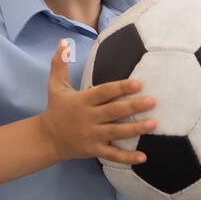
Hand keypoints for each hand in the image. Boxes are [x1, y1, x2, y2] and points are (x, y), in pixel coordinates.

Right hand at [37, 38, 158, 165]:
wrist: (46, 138)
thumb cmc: (56, 109)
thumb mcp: (55, 86)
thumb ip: (59, 63)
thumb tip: (63, 41)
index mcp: (82, 101)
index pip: (103, 92)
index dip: (120, 87)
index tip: (138, 83)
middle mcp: (88, 118)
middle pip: (113, 111)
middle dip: (133, 106)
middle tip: (153, 101)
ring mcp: (92, 135)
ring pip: (116, 132)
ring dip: (135, 129)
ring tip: (154, 124)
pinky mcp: (94, 150)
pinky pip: (112, 155)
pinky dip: (127, 158)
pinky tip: (143, 157)